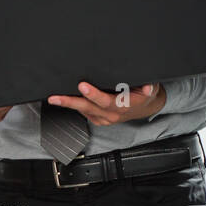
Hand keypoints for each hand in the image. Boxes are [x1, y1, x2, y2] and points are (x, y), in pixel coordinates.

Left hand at [44, 81, 165, 125]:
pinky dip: (75, 107)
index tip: (82, 86)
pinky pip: (85, 113)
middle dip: (71, 102)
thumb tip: (147, 87)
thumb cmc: (145, 94)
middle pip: (88, 108)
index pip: (105, 101)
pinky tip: (65, 101)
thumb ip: (149, 87)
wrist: (146, 107)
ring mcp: (104, 118)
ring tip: (54, 99)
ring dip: (68, 105)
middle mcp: (112, 114)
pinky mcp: (99, 119)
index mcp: (123, 106)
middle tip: (56, 98)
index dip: (93, 94)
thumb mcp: (151, 88)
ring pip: (84, 111)